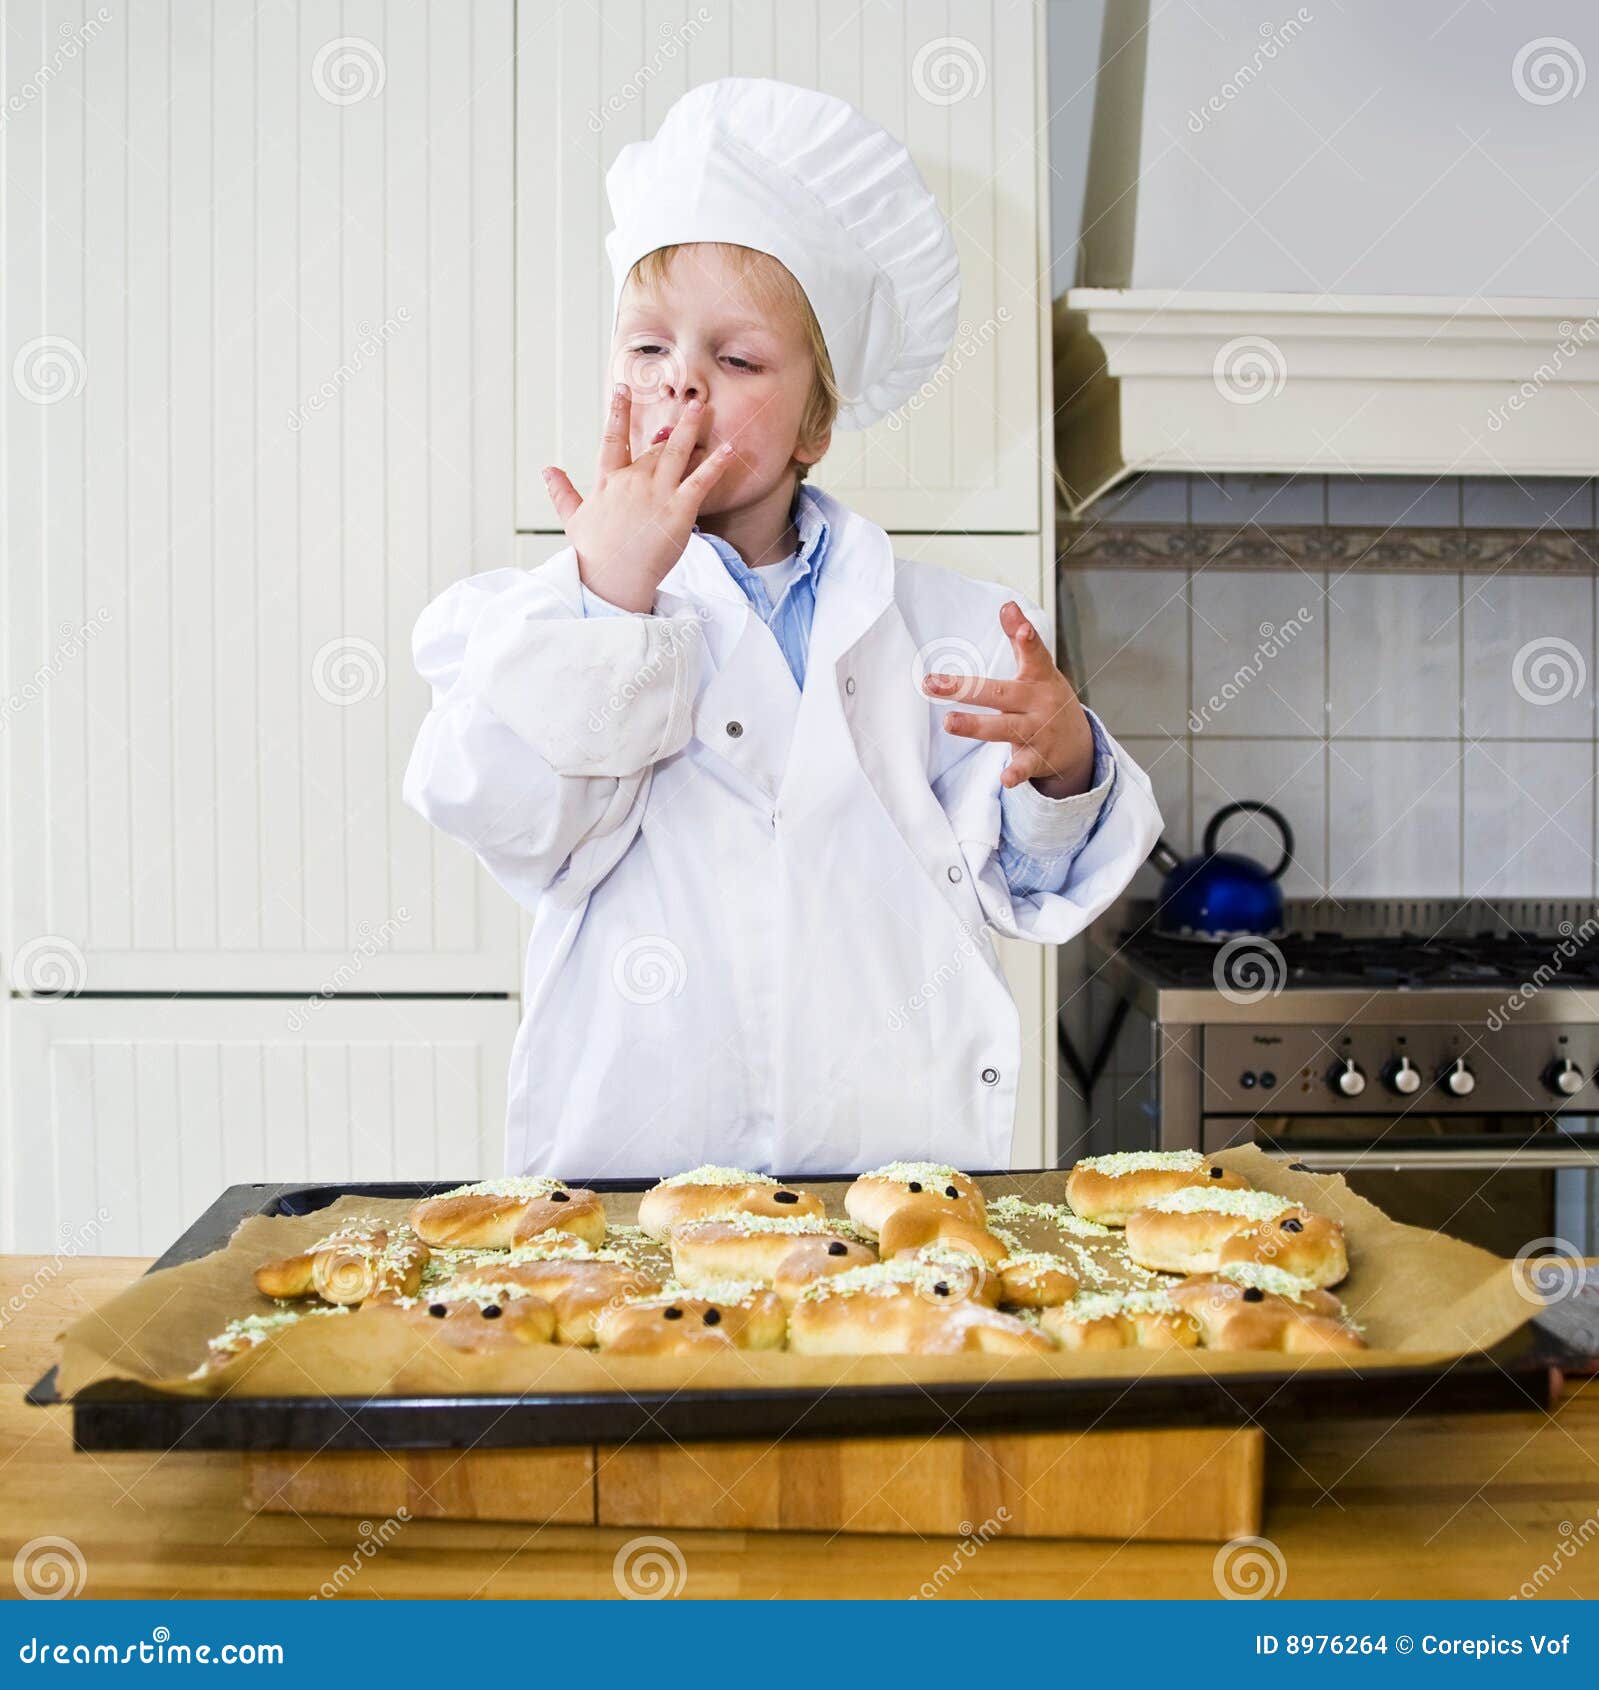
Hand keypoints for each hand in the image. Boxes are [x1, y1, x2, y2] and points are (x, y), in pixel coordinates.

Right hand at [542, 387, 738, 612]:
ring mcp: (656, 493)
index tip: (622, 388)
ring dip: (691, 428)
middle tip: (689, 405)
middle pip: (654, 448)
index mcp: (609, 482)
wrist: (611, 579)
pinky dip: (716, 464)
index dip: (618, 412)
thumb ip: (562, 492)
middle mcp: (633, 481)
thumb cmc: (593, 555)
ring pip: (676, 452)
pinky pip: (701, 480)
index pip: (613, 439)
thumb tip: (547, 470)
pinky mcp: (678, 510)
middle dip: (673, 428)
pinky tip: (730, 448)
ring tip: (701, 406)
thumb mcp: (573, 520)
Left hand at [922, 601, 1095, 796]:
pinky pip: (1025, 766)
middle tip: (933, 683)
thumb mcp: (1039, 669)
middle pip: (1001, 693)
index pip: (1033, 653)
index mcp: (1038, 677)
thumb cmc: (1047, 699)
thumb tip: (1007, 603)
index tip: (1015, 624)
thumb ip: (1021, 640)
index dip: (1025, 638)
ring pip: (1005, 728)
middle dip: (966, 688)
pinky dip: (1016, 773)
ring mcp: (1038, 731)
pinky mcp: (1037, 758)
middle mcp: (1038, 703)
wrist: (1079, 744)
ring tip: (949, 722)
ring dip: (977, 726)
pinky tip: (1004, 779)